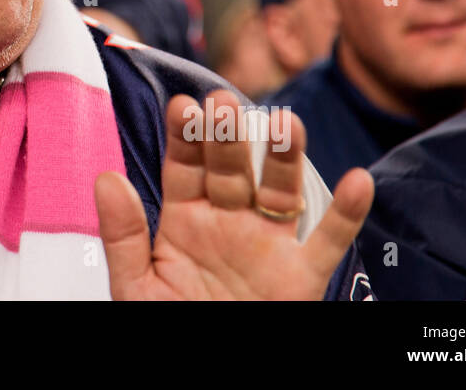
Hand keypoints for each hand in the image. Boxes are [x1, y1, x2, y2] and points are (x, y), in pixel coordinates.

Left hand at [95, 89, 372, 299]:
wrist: (207, 376)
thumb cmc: (170, 326)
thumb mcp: (136, 285)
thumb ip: (123, 234)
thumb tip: (106, 178)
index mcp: (184, 220)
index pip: (184, 168)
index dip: (184, 136)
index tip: (182, 105)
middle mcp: (228, 222)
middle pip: (230, 170)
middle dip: (227, 137)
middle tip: (223, 102)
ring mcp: (267, 245)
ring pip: (279, 192)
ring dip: (285, 158)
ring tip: (286, 122)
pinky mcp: (301, 276)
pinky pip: (328, 242)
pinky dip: (347, 214)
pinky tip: (359, 181)